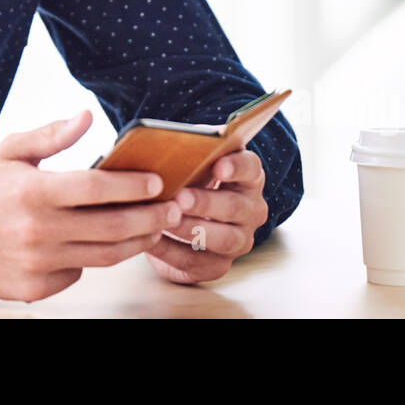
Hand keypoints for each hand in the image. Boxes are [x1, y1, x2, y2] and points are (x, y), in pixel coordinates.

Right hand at [0, 110, 181, 302]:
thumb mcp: (11, 151)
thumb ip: (52, 136)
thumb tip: (87, 117)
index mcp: (34, 191)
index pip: (96, 189)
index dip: (132, 187)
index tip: (157, 183)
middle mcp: (37, 229)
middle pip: (110, 227)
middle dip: (149, 218)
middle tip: (173, 210)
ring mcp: (36, 262)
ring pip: (102, 257)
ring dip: (136, 243)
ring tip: (154, 230)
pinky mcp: (34, 287)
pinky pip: (77, 274)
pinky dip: (94, 260)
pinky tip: (106, 245)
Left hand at [144, 149, 268, 284]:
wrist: (184, 215)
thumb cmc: (188, 178)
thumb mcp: (191, 160)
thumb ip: (190, 148)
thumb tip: (171, 139)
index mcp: (247, 177)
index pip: (250, 168)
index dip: (236, 166)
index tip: (218, 165)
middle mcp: (251, 210)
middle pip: (236, 206)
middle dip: (207, 202)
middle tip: (181, 196)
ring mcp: (239, 240)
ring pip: (224, 238)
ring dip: (193, 229)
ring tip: (167, 220)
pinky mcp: (218, 265)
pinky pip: (198, 262)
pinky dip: (173, 252)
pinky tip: (153, 241)